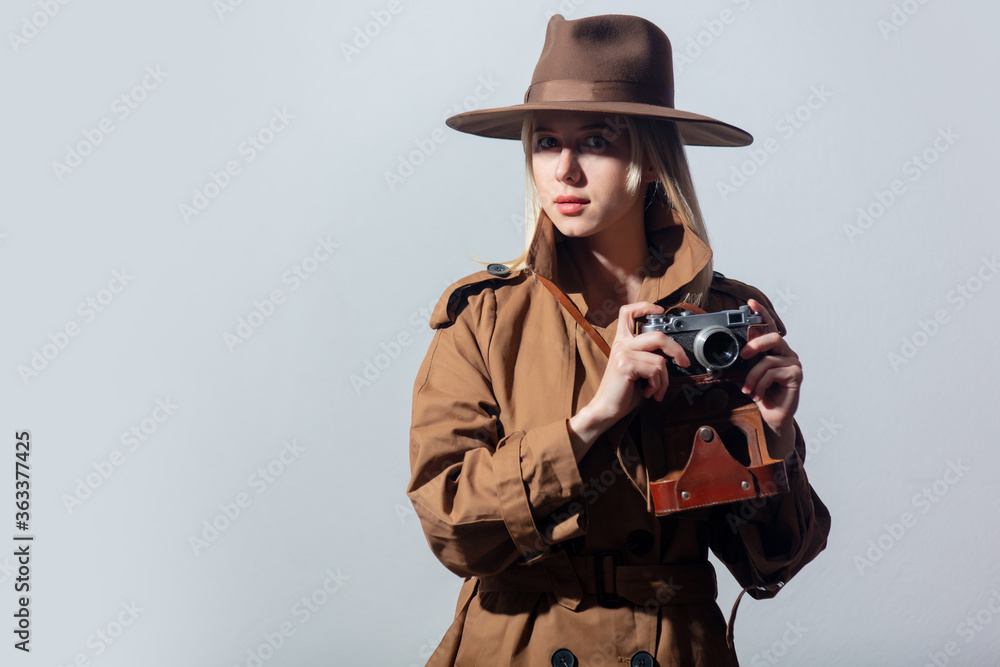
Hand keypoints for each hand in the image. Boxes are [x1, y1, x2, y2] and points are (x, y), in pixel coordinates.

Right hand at [569, 302, 689, 455]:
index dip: (644, 306)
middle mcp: (621, 344)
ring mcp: (622, 353)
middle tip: (683, 362)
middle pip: (657, 335)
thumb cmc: (622, 392)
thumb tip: (671, 356)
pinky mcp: (625, 365)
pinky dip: (657, 385)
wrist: (606, 409)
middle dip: (676, 350)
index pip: (627, 312)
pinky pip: (655, 370)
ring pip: (660, 360)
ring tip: (655, 389)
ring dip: (663, 380)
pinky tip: (648, 392)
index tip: (659, 310)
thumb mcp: (637, 369)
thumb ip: (649, 357)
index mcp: (622, 342)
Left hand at [740, 298, 801, 446]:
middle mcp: (786, 353)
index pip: (769, 327)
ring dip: (752, 377)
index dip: (761, 313)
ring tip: (748, 389)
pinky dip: (759, 384)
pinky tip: (758, 394)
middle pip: (773, 337)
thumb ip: (741, 364)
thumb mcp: (746, 375)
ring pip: (767, 360)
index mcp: (774, 350)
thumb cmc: (761, 393)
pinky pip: (772, 373)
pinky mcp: (796, 375)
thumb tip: (723, 357)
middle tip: (743, 355)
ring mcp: (793, 363)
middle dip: (755, 344)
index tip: (750, 303)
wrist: (772, 416)